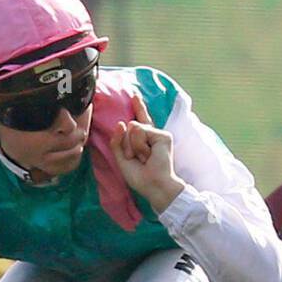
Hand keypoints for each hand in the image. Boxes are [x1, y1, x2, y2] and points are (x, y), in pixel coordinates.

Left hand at [108, 93, 184, 212]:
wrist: (154, 185)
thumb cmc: (140, 178)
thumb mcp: (122, 160)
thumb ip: (117, 142)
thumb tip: (121, 122)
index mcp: (144, 142)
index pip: (139, 122)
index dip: (139, 108)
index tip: (135, 95)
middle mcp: (152, 136)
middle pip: (130, 127)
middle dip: (127, 145)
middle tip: (139, 160)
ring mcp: (158, 135)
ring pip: (134, 128)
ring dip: (133, 147)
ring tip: (144, 158)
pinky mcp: (163, 135)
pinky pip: (141, 131)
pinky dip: (140, 145)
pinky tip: (149, 155)